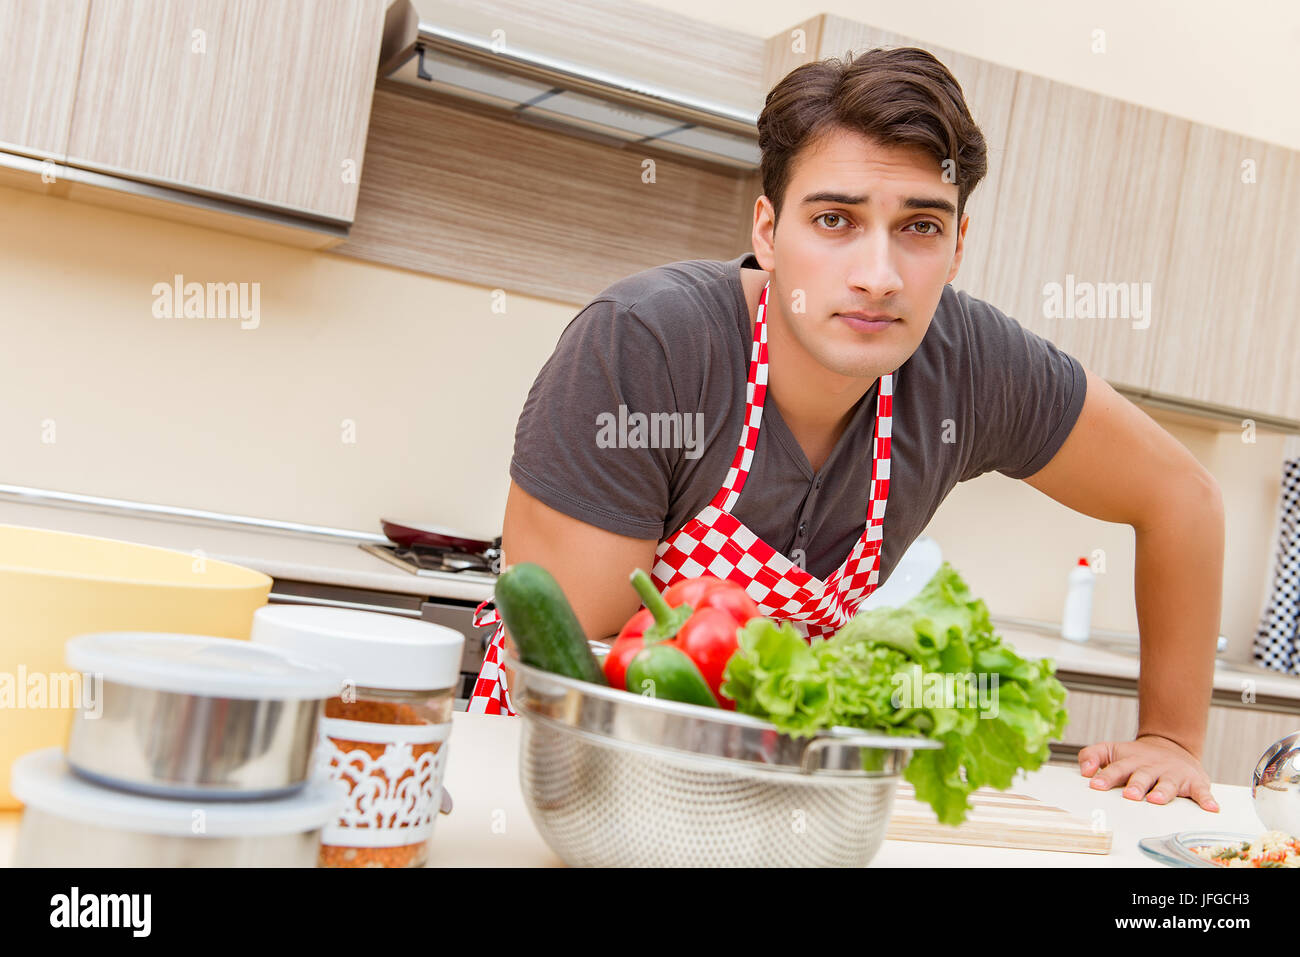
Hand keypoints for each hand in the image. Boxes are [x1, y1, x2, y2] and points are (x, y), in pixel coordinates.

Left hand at [1078, 734, 1218, 810]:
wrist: (1171, 745)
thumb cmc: (1136, 756)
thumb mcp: (1111, 750)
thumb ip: (1092, 756)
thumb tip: (1083, 771)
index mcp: (1130, 762)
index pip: (1116, 769)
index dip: (1106, 776)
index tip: (1096, 784)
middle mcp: (1151, 768)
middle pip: (1142, 777)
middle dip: (1135, 786)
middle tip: (1129, 795)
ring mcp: (1172, 775)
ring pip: (1167, 785)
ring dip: (1163, 792)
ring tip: (1157, 800)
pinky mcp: (1193, 782)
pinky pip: (1202, 792)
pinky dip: (1207, 799)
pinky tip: (1211, 808)